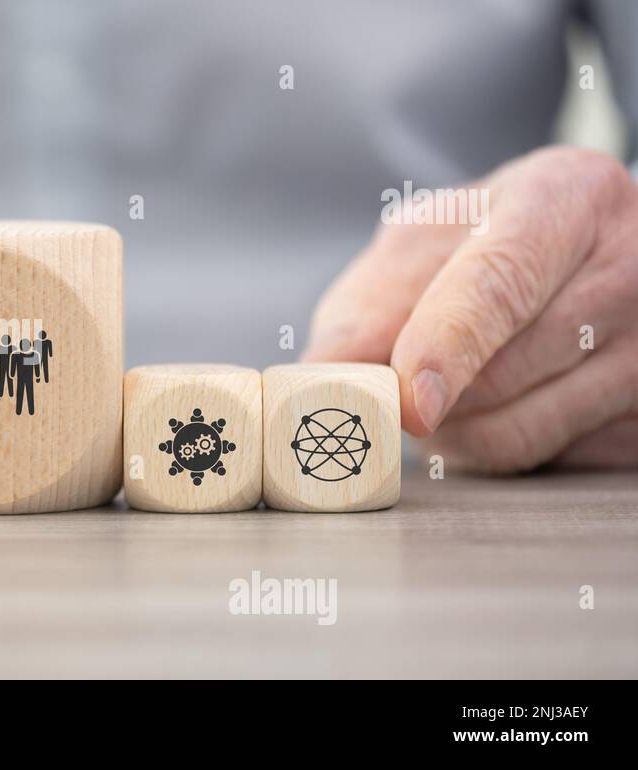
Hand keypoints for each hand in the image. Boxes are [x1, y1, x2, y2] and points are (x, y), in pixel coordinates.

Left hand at [304, 146, 637, 472]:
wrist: (590, 252)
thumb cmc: (487, 243)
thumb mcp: (422, 245)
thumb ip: (367, 305)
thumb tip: (317, 377)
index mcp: (565, 197)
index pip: (500, 283)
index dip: (447, 347)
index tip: (409, 400)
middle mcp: (628, 266)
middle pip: (499, 374)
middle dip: (422, 395)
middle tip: (394, 380)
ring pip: (517, 433)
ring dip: (451, 431)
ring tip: (446, 386)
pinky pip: (544, 462)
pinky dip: (495, 447)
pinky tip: (503, 401)